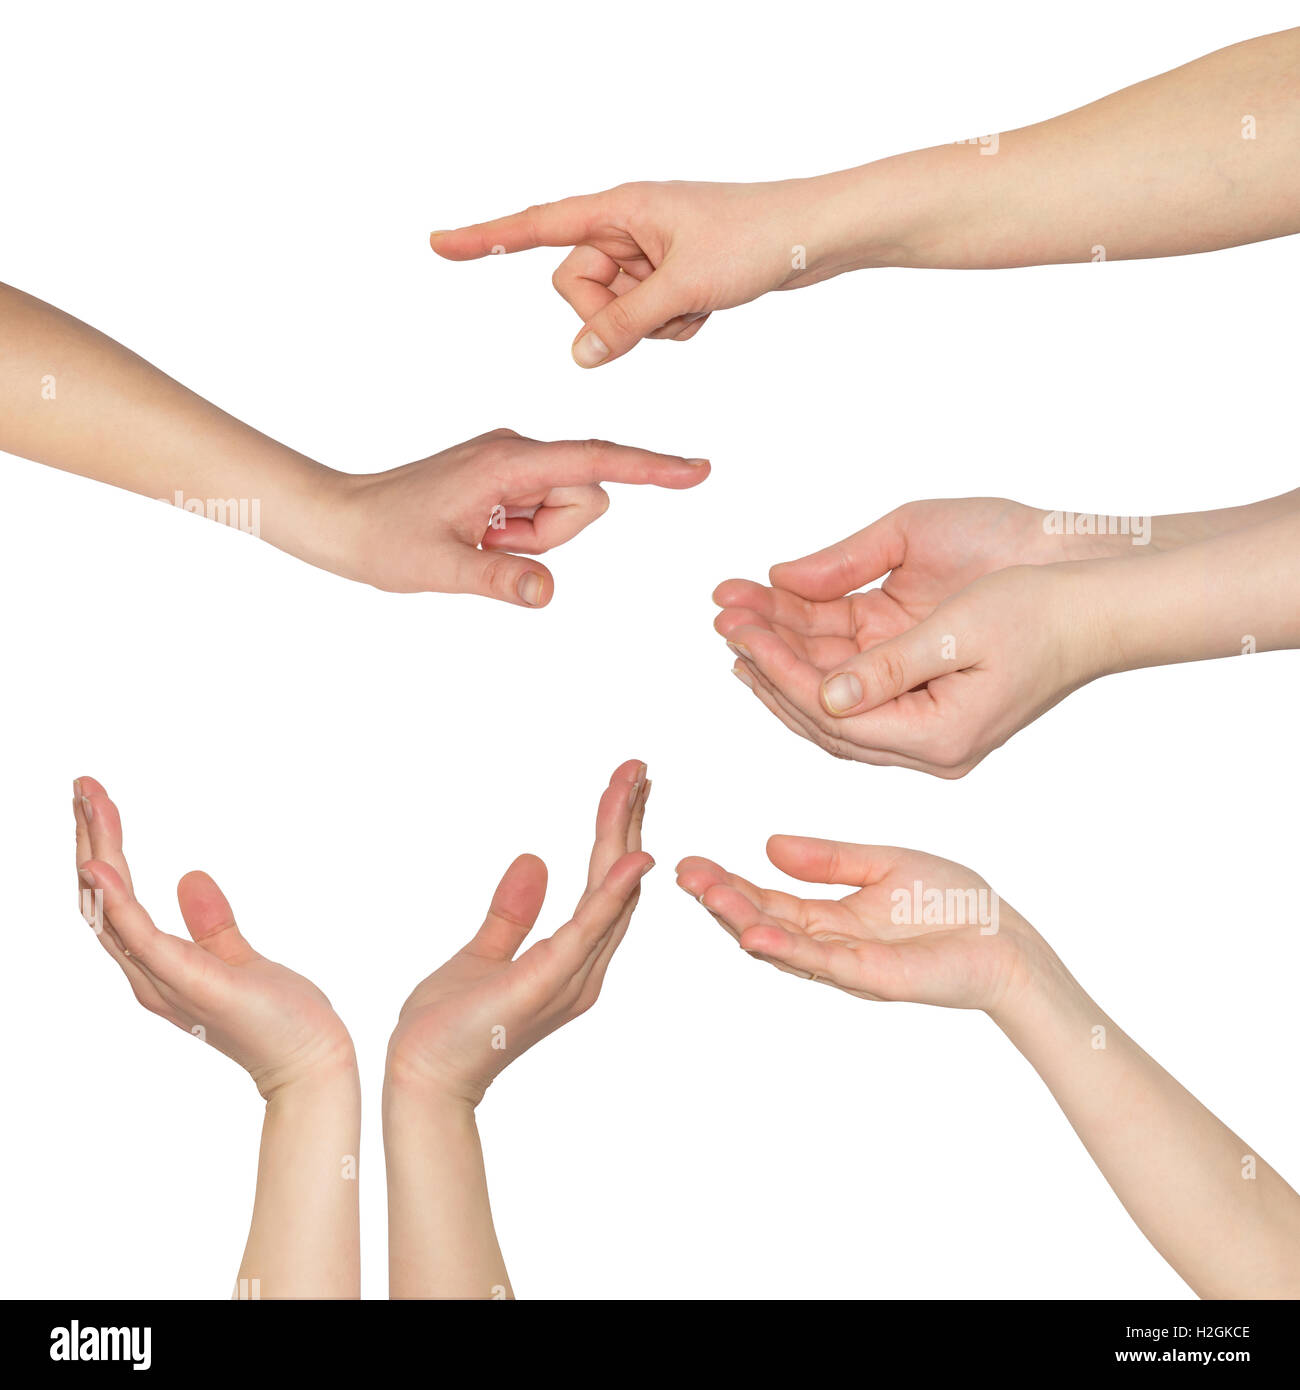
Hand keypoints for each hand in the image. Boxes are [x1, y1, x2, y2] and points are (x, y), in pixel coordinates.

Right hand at [73, 778, 355, 1098]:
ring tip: (89, 802)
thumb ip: (211, 922)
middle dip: (89, 839)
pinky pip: (139, 939)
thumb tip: (191, 875)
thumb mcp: (238, 955)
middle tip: (83, 785)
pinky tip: (99, 867)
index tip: (96, 800)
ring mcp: (163, 980)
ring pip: (110, 910)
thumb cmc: (278, 1016)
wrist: (310, 1060)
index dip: (101, 849)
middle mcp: (147, 974)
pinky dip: (116, 903)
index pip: (114, 899)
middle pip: (100, 899)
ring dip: (97, 852)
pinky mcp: (189, 983)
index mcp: (156, 964)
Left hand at [330, 429, 708, 600]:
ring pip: (566, 511)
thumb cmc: (383, 538)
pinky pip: (542, 514)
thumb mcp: (439, 569)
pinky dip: (521, 536)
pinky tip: (479, 534)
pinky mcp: (506, 479)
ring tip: (481, 539)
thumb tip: (546, 593)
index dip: (650, 468)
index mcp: (508, 463)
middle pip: (586, 497)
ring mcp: (512, 465)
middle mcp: (517, 452)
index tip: (697, 470)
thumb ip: (498, 579)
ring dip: (534, 539)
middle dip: (554, 534)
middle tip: (491, 542)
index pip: (597, 463)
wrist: (342, 520)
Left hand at [385, 761, 652, 1106]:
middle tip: (639, 768)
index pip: (603, 885)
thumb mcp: (481, 953)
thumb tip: (533, 858)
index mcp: (571, 960)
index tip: (625, 785)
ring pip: (611, 895)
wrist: (419, 1076)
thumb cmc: (447, 1028)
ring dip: (624, 836)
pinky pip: (590, 929)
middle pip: (618, 883)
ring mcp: (571, 977)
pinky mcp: (548, 982)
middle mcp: (584, 968)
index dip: (615, 833)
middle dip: (629, 821)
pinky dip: (614, 891)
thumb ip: (511, 912)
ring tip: (636, 785)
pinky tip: (632, 856)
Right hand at [430, 180, 836, 367]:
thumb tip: (578, 357)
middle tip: (660, 309)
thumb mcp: (682, 289)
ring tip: (694, 305)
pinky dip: (670, 325)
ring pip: (611, 310)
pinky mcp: (669, 275)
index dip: (486, 240)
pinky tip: (706, 309)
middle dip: (609, 314)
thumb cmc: (755, 240)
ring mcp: (647, 253)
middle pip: (575, 287)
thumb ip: (623, 324)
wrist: (814, 235)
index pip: (537, 227)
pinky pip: (644, 317)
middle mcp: (625, 226)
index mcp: (618, 208)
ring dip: (648, 325)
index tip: (438, 244)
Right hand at [677, 837, 1037, 1015]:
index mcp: (831, 916)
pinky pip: (822, 963)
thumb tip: (769, 845)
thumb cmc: (955, 903)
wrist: (1008, 939)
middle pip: (763, 922)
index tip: (691, 863)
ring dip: (741, 922)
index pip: (767, 898)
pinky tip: (754, 933)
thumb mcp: (882, 864)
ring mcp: (849, 964)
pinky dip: (785, 949)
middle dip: (722, 900)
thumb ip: (829, 859)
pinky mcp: (875, 977)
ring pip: (783, 944)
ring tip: (706, 895)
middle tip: (684, 874)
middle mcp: (830, 944)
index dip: (729, 883)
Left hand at [718, 519, 1115, 774]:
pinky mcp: (931, 706)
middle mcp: (929, 746)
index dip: (779, 670)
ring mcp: (931, 731)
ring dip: (787, 665)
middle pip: (824, 718)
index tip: (739, 629)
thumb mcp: (962, 629)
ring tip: (741, 627)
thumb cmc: (1044, 608)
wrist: (1102, 605)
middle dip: (770, 668)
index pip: (831, 713)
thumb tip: (821, 693)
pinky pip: (858, 693)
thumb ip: (886, 665)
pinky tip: (788, 637)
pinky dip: (818, 664)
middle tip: (726, 625)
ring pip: (835, 707)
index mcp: (938, 737)